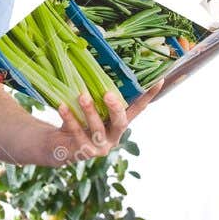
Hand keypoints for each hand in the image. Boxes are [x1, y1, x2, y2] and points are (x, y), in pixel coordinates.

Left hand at [42, 80, 163, 164]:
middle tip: (108, 94)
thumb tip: (94, 67)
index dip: (149, 96)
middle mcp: (114, 136)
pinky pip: (78, 134)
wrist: (58, 146)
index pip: (138, 108)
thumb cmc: (77, 121)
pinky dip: (70, 119)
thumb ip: (96, 96)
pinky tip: (62, 107)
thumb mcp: (89, 108)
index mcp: (118, 123)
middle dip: (116, 108)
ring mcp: (101, 146)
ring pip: (97, 129)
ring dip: (90, 112)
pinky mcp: (85, 152)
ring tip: (82, 96)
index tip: (159, 80)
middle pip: (121, 122)